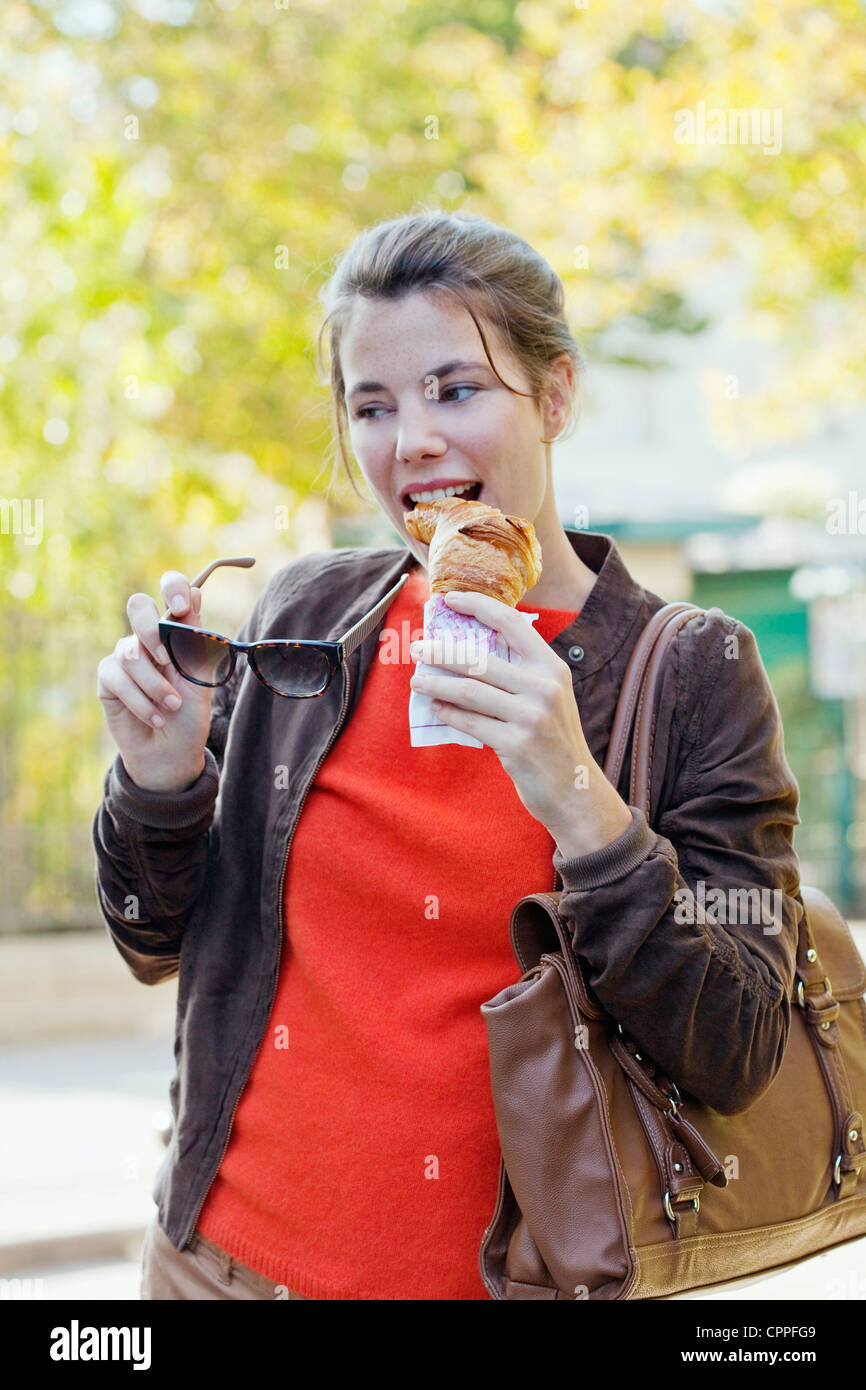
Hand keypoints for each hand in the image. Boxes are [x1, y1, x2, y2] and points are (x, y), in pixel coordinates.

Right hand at [96, 571, 212, 792]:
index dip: (172, 588)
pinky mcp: (108, 679)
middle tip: (166, 659)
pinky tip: (156, 718)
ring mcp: (125, 656)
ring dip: (155, 686)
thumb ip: (194, 639)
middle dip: (149, 629)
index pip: (171, 590)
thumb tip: (194, 592)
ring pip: (131, 653)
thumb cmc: (189, 715)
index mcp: (175, 631)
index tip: (181, 607)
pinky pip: (117, 678)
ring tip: (172, 708)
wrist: (172, 753)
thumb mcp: (200, 677)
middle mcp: (147, 638)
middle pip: (137, 606)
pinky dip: (141, 701)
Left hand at [408, 591, 591, 826]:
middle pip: (481, 660)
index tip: (450, 599)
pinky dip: (448, 712)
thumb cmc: (552, 738)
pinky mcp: (517, 744)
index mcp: (552, 668)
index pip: (512, 624)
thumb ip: (520, 674)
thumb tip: (466, 652)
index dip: (479, 606)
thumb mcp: (548, 697)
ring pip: (470, 691)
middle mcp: (544, 687)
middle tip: (418, 647)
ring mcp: (531, 717)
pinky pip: (471, 722)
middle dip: (442, 651)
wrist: (574, 789)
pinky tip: (434, 706)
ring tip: (417, 679)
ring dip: (437, 683)